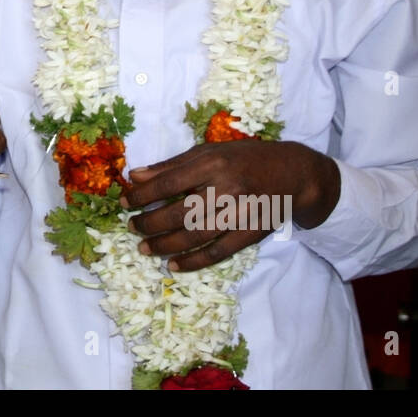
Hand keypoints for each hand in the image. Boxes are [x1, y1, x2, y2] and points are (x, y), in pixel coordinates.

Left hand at [120, 139, 339, 271]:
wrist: (294, 173)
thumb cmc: (245, 158)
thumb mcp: (209, 151)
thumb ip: (172, 164)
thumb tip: (136, 176)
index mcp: (213, 163)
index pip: (168, 182)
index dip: (141, 196)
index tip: (124, 203)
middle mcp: (227, 187)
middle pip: (179, 212)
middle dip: (149, 223)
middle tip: (132, 228)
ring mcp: (241, 212)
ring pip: (195, 236)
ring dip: (166, 245)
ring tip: (145, 248)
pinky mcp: (251, 233)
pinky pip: (218, 252)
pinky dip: (194, 262)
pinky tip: (174, 265)